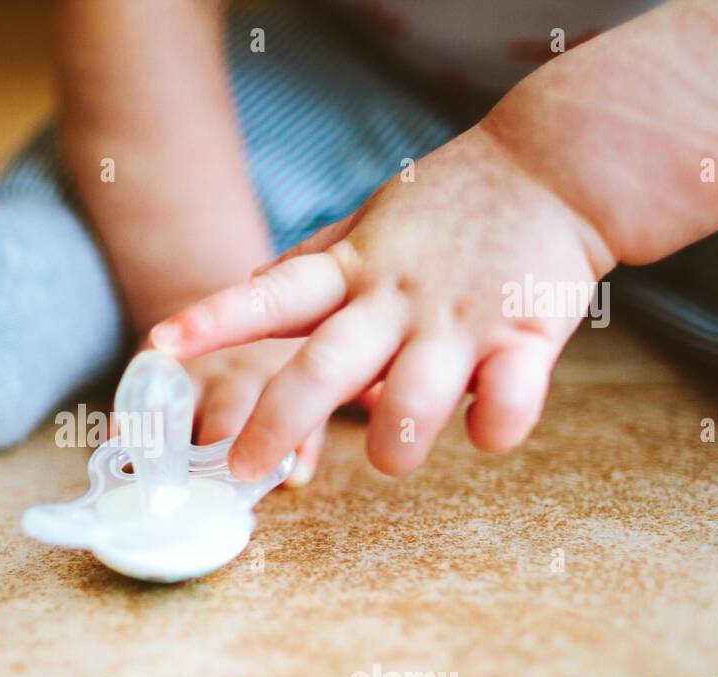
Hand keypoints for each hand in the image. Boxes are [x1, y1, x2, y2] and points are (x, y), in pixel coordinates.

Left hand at [149, 125, 613, 479]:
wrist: (558, 166)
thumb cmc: (453, 205)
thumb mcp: (371, 222)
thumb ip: (314, 262)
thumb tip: (251, 283)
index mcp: (355, 271)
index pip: (271, 295)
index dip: (214, 320)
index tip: (159, 342)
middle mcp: (395, 298)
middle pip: (323, 366)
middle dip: (276, 422)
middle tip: (242, 470)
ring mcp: (458, 319)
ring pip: (411, 398)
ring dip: (392, 444)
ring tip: (386, 459)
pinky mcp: (525, 336)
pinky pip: (505, 401)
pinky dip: (493, 427)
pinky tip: (485, 431)